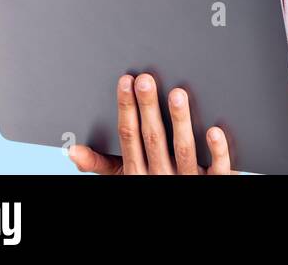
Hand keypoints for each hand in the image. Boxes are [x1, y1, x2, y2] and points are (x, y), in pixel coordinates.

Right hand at [68, 73, 238, 174]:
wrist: (182, 207)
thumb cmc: (151, 185)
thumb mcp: (123, 178)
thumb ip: (101, 165)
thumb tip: (72, 150)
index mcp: (137, 171)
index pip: (129, 136)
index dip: (126, 108)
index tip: (126, 81)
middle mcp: (160, 175)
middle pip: (153, 138)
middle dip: (148, 108)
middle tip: (146, 80)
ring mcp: (187, 179)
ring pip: (183, 149)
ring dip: (180, 121)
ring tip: (178, 94)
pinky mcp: (213, 182)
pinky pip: (215, 168)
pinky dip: (215, 150)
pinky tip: (214, 130)